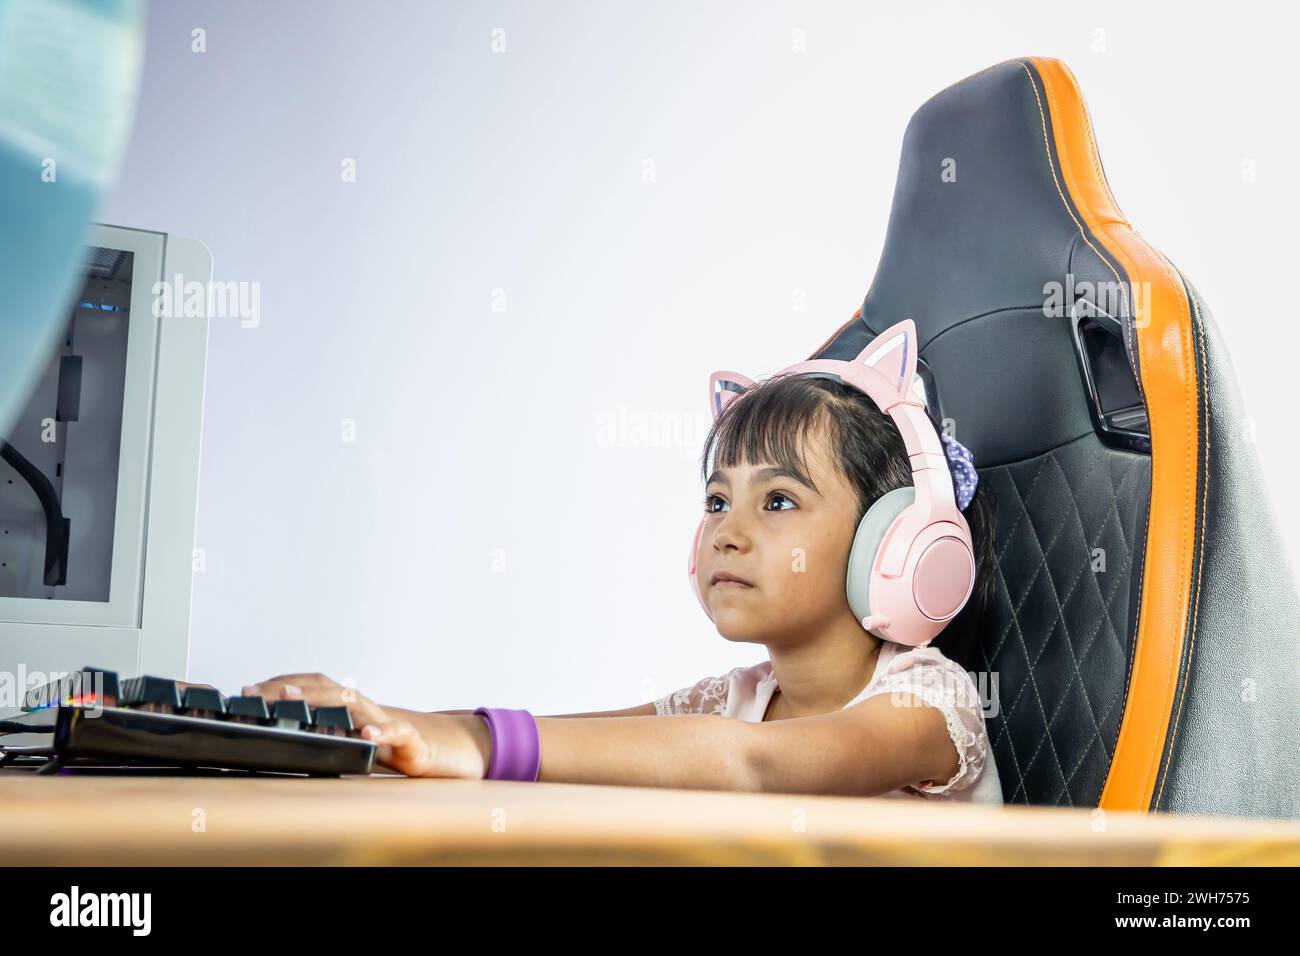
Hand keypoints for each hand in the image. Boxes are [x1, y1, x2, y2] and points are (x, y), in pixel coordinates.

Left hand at [240, 672, 490, 777]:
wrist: (427, 750)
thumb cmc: (380, 742)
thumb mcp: (344, 736)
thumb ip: (317, 728)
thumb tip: (272, 728)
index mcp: (345, 705)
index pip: (311, 685)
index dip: (282, 684)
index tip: (249, 689)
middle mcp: (362, 706)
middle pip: (327, 688)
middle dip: (294, 688)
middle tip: (264, 691)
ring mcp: (384, 718)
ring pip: (356, 703)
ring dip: (328, 699)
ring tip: (300, 699)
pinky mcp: (407, 737)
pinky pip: (395, 731)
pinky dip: (382, 730)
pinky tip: (368, 732)